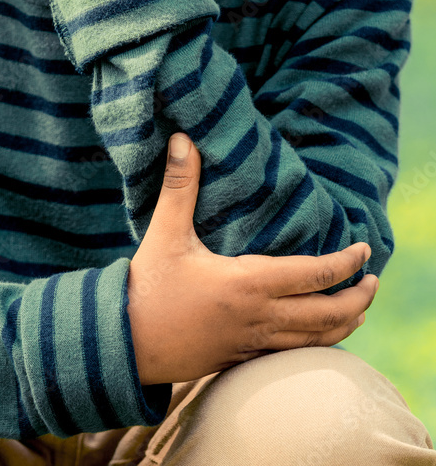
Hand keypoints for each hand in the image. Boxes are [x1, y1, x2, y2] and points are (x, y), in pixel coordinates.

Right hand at [127, 134, 378, 385]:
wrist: (126, 343)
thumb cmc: (148, 286)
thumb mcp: (165, 232)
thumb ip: (179, 185)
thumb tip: (182, 139)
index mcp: (248, 284)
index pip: (314, 275)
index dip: (346, 263)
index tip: (363, 250)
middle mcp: (259, 317)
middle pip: (328, 315)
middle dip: (358, 299)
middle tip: (373, 281)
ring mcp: (253, 344)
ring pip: (315, 342)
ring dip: (344, 325)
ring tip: (358, 308)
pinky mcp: (242, 360)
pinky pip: (293, 356)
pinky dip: (317, 344)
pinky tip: (318, 335)